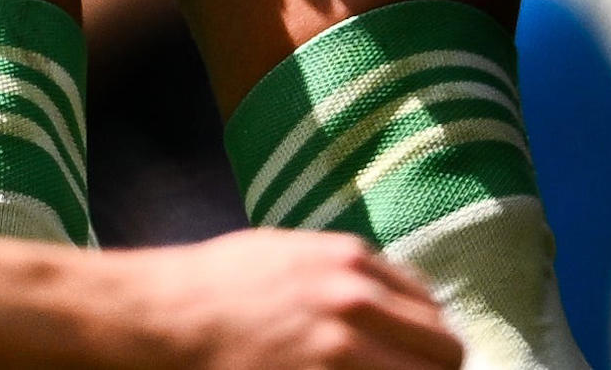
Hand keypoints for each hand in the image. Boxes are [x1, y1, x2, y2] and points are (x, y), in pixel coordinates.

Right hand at [106, 228, 460, 369]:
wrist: (166, 316)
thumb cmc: (220, 283)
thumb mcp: (292, 253)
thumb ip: (348, 271)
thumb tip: (389, 295)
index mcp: (353, 264)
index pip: (432, 309)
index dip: (430, 339)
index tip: (418, 356)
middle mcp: (356, 304)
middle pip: (444, 352)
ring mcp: (339, 353)